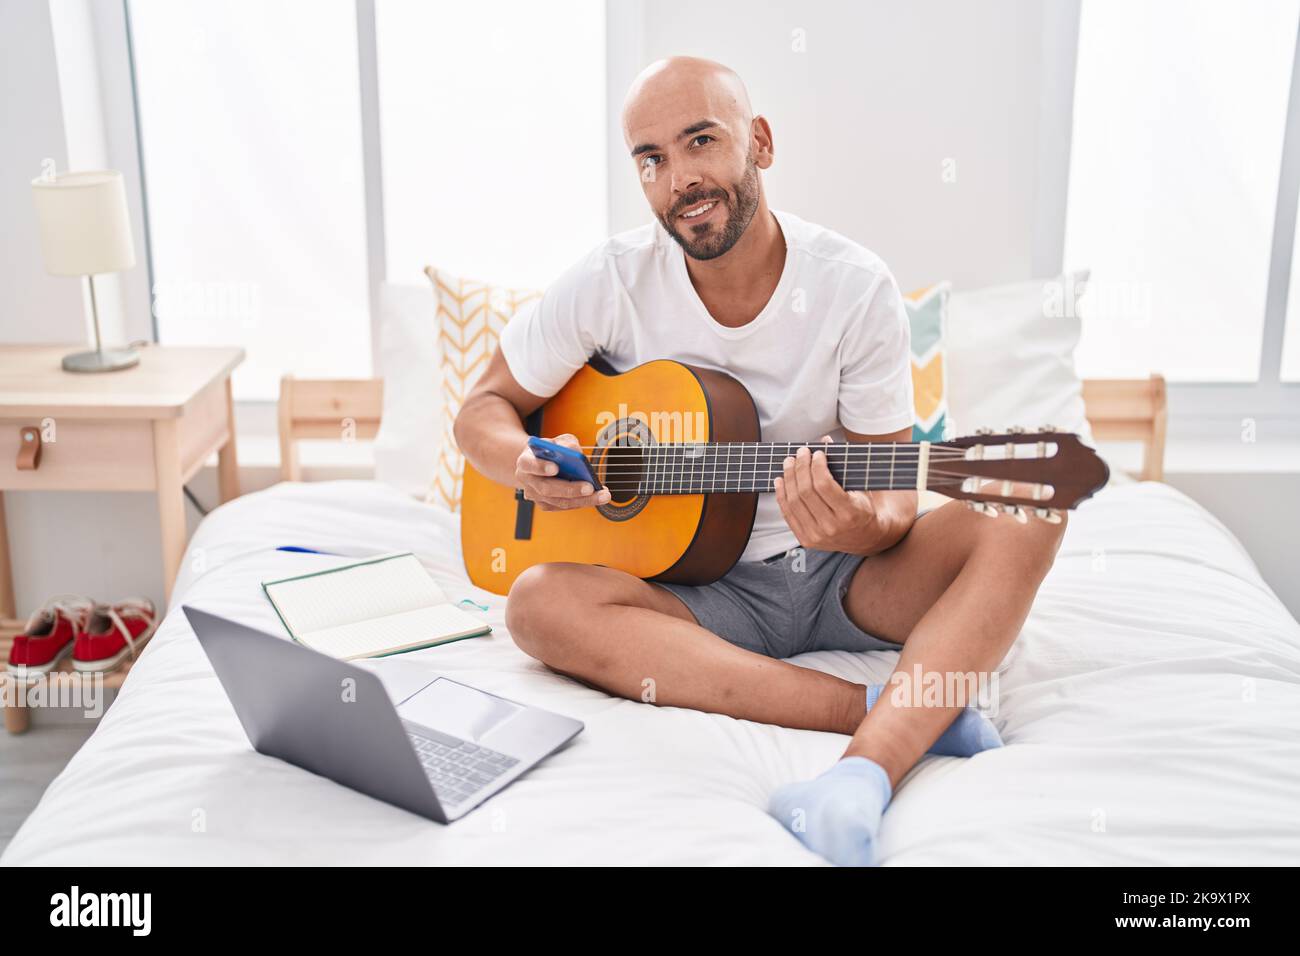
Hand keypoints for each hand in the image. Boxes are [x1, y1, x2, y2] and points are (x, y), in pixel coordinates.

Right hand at [515, 433, 610, 510]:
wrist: (540, 463)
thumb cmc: (550, 450)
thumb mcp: (557, 441)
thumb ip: (566, 443)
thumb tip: (576, 452)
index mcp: (525, 461)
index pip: (529, 464)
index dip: (540, 467)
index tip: (555, 468)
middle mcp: (527, 481)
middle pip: (546, 489)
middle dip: (570, 489)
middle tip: (589, 487)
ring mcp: (535, 495)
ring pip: (558, 502)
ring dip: (582, 500)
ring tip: (602, 495)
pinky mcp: (546, 504)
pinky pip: (565, 506)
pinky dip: (582, 502)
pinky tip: (597, 497)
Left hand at [773, 436, 890, 554]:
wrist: (866, 538)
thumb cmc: (863, 509)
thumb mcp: (860, 487)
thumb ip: (842, 464)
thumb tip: (825, 440)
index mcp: (849, 513)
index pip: (824, 485)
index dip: (817, 466)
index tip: (817, 453)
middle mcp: (832, 527)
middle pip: (806, 492)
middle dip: (801, 467)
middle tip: (800, 453)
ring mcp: (817, 535)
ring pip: (794, 502)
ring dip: (789, 478)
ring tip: (789, 463)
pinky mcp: (806, 540)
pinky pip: (787, 514)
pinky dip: (781, 495)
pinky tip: (781, 480)